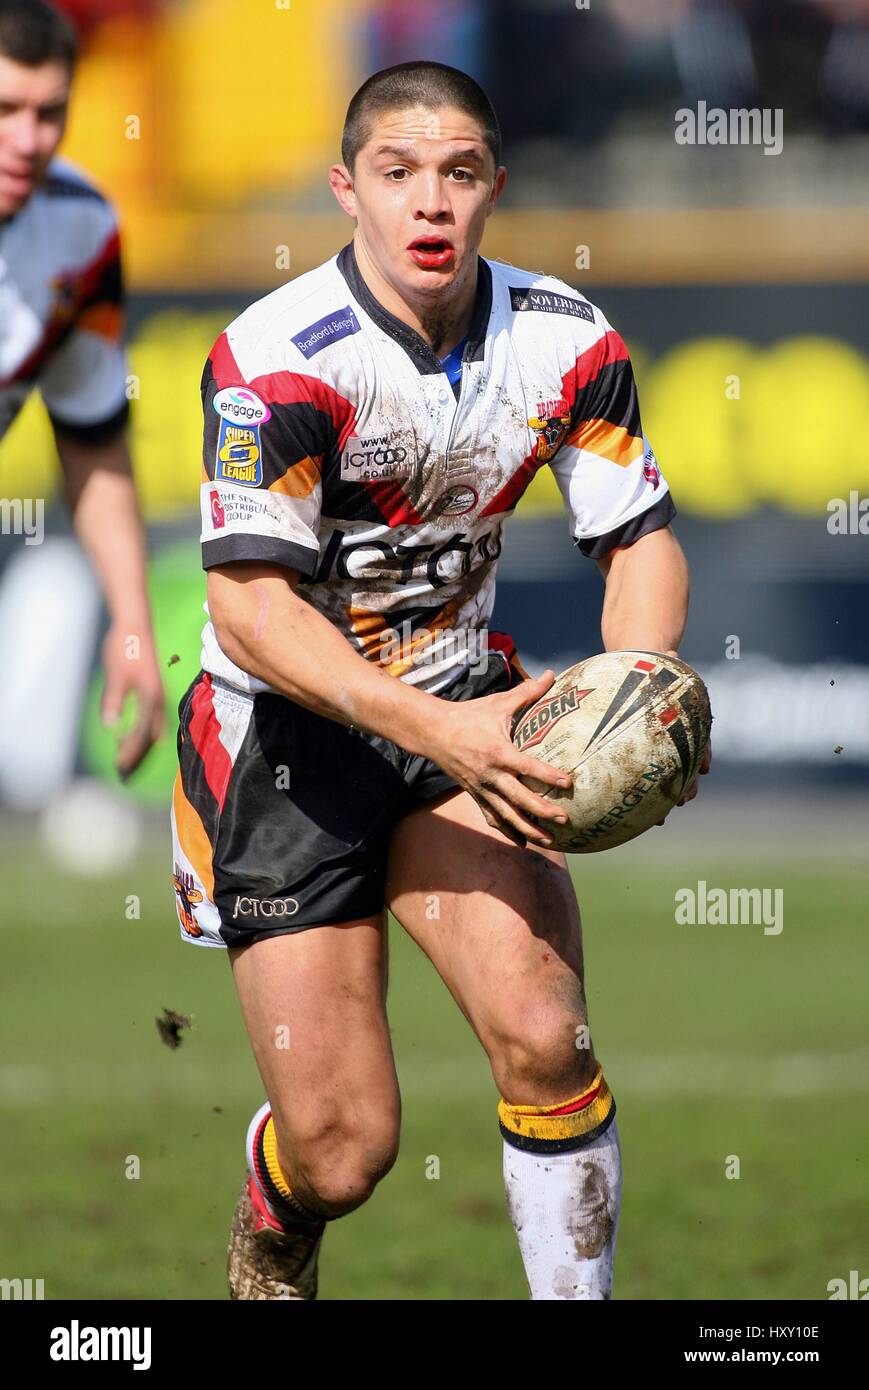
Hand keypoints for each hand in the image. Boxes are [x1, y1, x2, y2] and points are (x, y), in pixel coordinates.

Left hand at [101, 620, 165, 778]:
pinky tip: (130, 737)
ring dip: (141, 748)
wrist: (135, 624)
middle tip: (124, 774)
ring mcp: (157, 697)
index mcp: (151, 697)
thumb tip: (111, 726)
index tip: (119, 767)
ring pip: (153, 731)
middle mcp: (158, 700)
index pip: (142, 733)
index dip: (131, 752)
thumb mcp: (115, 674)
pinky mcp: (153, 692)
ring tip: (127, 762)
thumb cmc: (124, 647)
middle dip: (138, 757)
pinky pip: (152, 722)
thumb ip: (114, 700)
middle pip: (151, 737)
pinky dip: (143, 735)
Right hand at [424, 669, 573, 848]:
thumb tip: (552, 675)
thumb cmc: (469, 716)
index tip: (568, 782)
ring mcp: (481, 788)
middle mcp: (490, 774)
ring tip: (550, 840)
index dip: (548, 776)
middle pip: (518, 798)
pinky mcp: (475, 795)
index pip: (526, 767)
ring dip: (528, 829)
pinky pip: (492, 817)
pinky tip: (523, 843)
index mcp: (497, 751)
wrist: (433, 732)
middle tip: (564, 819)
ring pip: (506, 814)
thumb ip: (526, 693)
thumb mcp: (498, 703)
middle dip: (542, 811)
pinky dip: (507, 831)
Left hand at [656, 648, 710, 821]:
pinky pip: (646, 776)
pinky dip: (645, 795)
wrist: (637, 669)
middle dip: (687, 783)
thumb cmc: (649, 667)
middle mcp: (678, 736)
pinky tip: (642, 814)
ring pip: (669, 776)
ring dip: (668, 796)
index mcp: (685, 719)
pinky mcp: (644, 754)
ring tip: (662, 815)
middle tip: (685, 799)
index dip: (702, 754)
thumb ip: (665, 661)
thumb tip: (670, 651)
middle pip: (686, 765)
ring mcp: (662, 747)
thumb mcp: (658, 662)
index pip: (698, 738)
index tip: (704, 768)